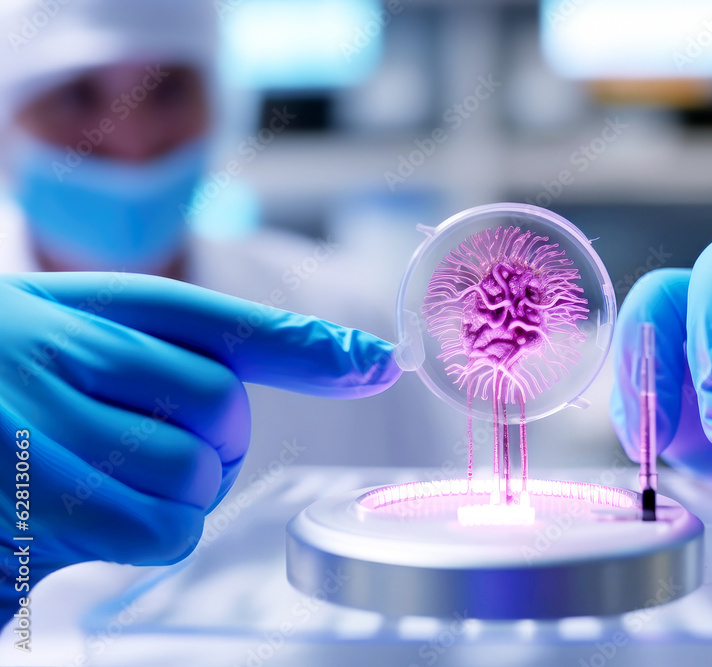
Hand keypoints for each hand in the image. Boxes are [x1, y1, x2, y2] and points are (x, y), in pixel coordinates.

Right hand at [0, 272, 398, 613]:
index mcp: (78, 307)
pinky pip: (149, 528)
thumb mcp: (83, 334)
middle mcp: (52, 352)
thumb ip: (202, 344)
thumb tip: (362, 362)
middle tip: (164, 447)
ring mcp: (29, 425)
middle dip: (219, 442)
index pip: (210, 319)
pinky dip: (156, 531)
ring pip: (189, 471)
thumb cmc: (14, 383)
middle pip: (215, 403)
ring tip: (121, 480)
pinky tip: (105, 516)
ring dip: (186, 493)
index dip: (303, 345)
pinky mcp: (18, 496)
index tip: (376, 362)